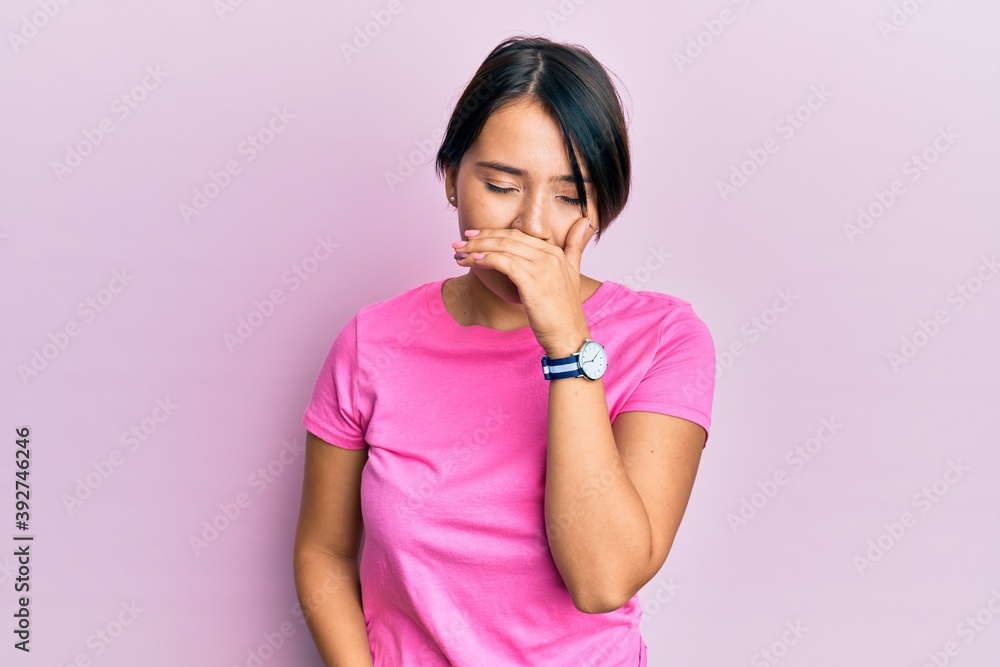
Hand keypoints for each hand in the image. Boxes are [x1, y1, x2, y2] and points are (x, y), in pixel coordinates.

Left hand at [452, 215, 593, 356]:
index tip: (473, 235)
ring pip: (502, 248)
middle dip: (480, 238)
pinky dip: (486, 259)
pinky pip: (504, 263)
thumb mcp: (573, 273)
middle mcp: (549, 255)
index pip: (518, 235)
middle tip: (460, 241)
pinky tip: (472, 261)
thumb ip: (575, 247)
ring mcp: (542, 268)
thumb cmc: (564, 311)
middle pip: (507, 238)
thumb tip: (584, 221)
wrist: (569, 336)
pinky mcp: (532, 282)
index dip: (493, 233)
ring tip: (458, 253)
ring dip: (476, 249)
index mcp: (555, 252)